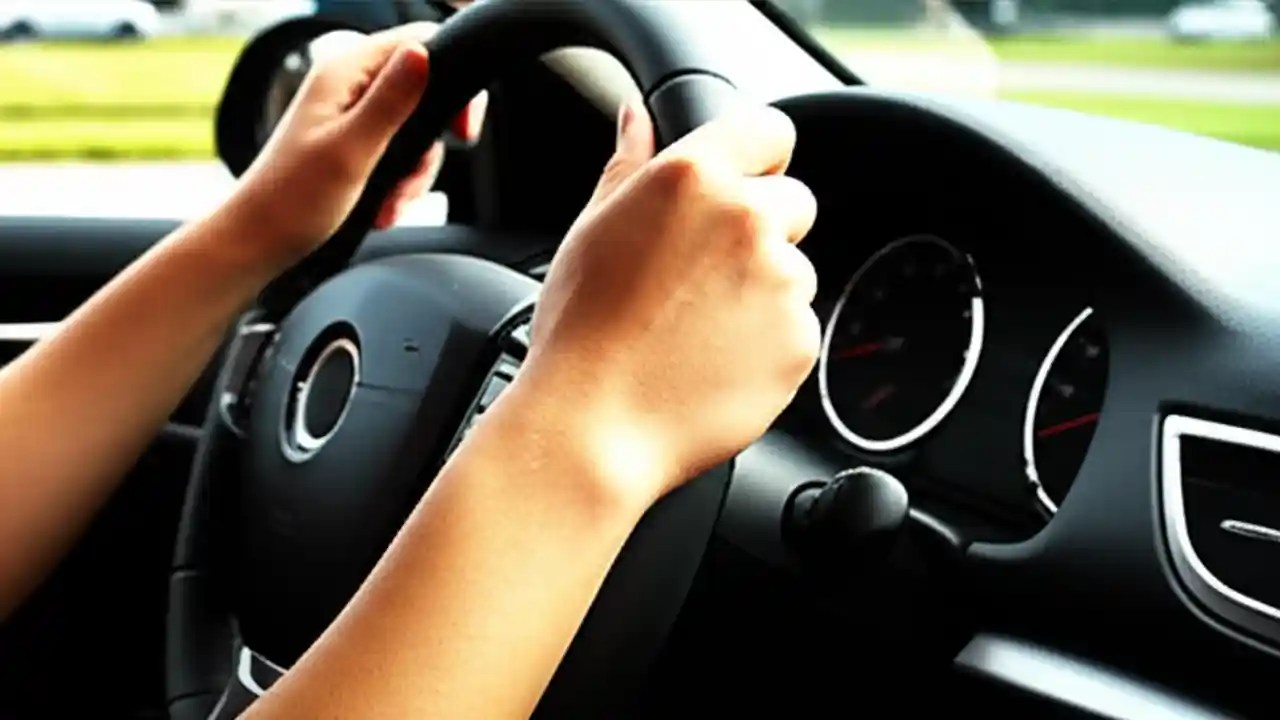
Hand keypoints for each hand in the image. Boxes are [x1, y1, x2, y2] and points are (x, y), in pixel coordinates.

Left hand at [228, 22, 484, 267]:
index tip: (461, 130)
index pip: (418, 42)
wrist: (259, 240)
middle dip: (429, 146)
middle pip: (424, 93)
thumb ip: (391, 101)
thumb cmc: (293, 199)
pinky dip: (399, 184)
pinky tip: (383, 207)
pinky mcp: (353, 142)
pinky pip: (398, 153)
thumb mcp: (352, 149)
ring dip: (413, 175)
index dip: (451, 77)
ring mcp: (351, 114)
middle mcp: (349, 85)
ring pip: (415, 132)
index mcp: (344, 71)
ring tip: (390, 204)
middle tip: (415, 179)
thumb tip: (423, 52)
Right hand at [517, 98, 818, 506]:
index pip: (770, 131)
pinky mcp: (800, 341)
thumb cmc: (580, 332)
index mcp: (692, 179)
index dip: (758, 159)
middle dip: (763, 230)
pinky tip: (714, 361)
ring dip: (763, 292)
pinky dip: (767, 344)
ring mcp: (781, 282)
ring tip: (697, 329)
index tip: (744, 184)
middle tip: (702, 276)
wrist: (596, 426)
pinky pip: (796, 329)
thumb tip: (637, 119)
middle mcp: (746, 220)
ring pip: (795, 271)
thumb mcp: (591, 231)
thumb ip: (628, 165)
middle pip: (794, 202)